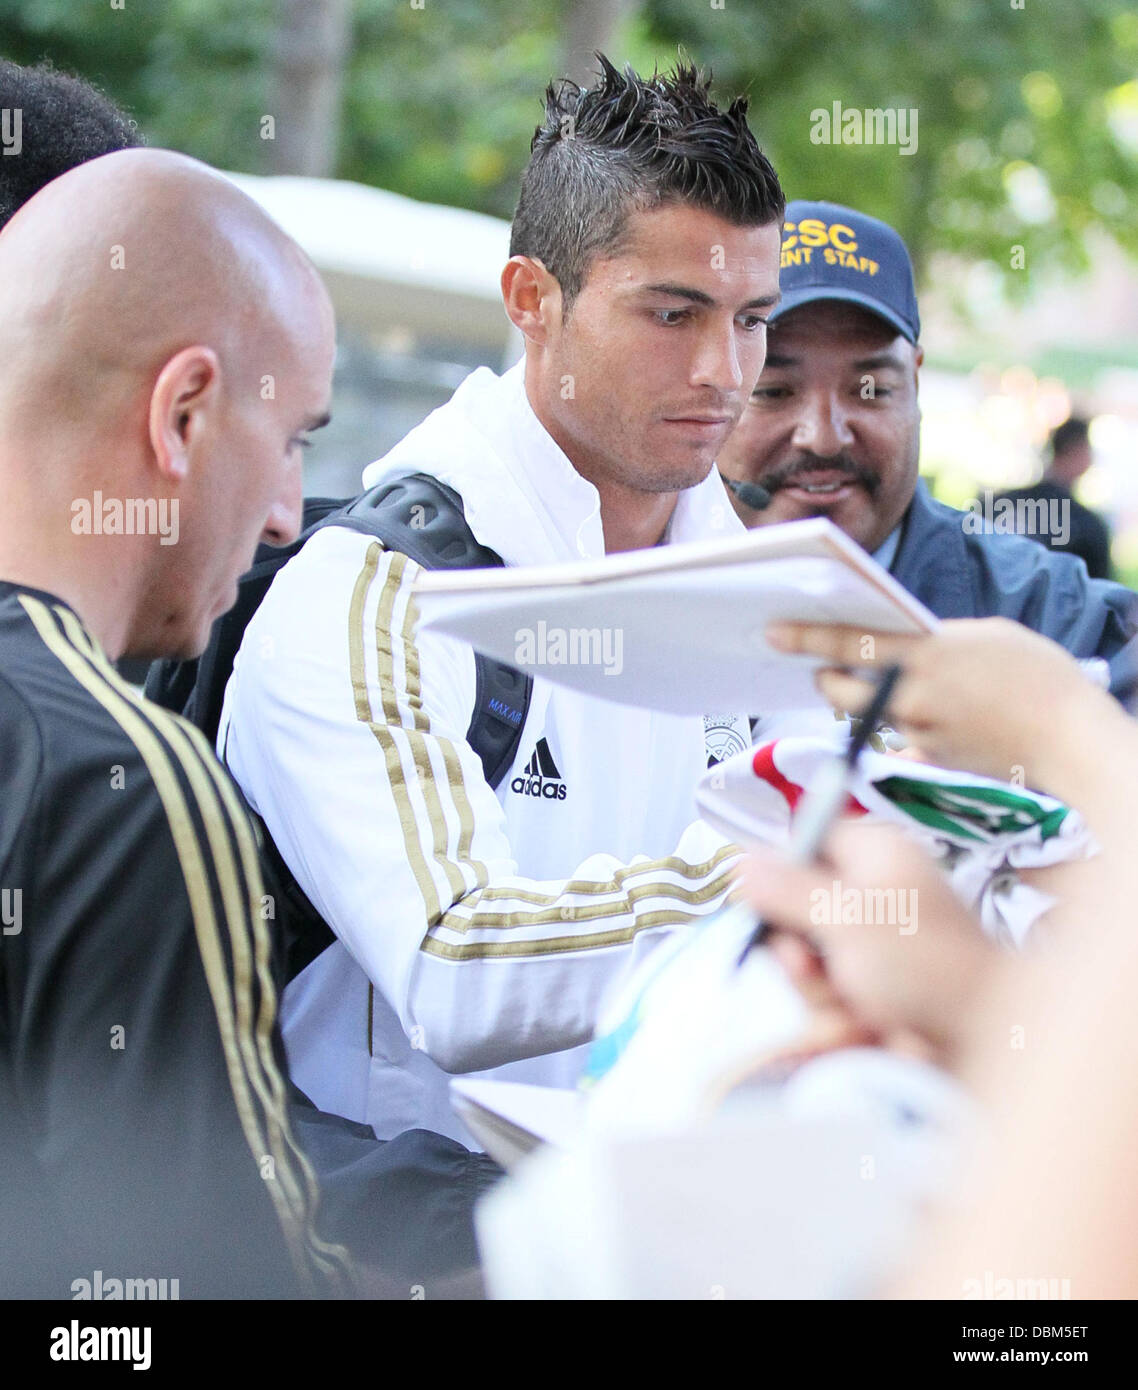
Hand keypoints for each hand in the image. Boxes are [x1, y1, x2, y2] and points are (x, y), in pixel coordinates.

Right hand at [739, 822, 996, 1064]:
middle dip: (798, 954)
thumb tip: (740, 861)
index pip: (803, 841)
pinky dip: (838, 1020)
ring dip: (819, 996)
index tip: (772, 912)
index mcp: (873, 852)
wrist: (991, 1040)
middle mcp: (874, 889)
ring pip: (809, 962)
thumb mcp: (847, 918)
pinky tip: (863, 1032)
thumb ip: (787, 889)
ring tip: (854, 1010)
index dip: (780, 876)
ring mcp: (876, 943)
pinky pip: (831, 999)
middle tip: (813, 972)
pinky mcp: (878, 988)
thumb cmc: (926, 966)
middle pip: (796, 909)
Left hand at [766, 616, 1114, 788]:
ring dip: (869, 702)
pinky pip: (900, 739)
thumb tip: (903, 649)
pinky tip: (942, 717)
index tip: (773, 632)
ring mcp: (917, 732)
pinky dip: (907, 726)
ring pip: (870, 716)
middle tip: (824, 669)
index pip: (850, 644)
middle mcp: (911, 696)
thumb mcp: (982, 636)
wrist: (1068, 736)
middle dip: (827, 679)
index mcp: (925, 653)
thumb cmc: (1035, 674)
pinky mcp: (928, 759)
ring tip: (900, 689)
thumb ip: (933, 641)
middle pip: (841, 690)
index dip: (807, 638)